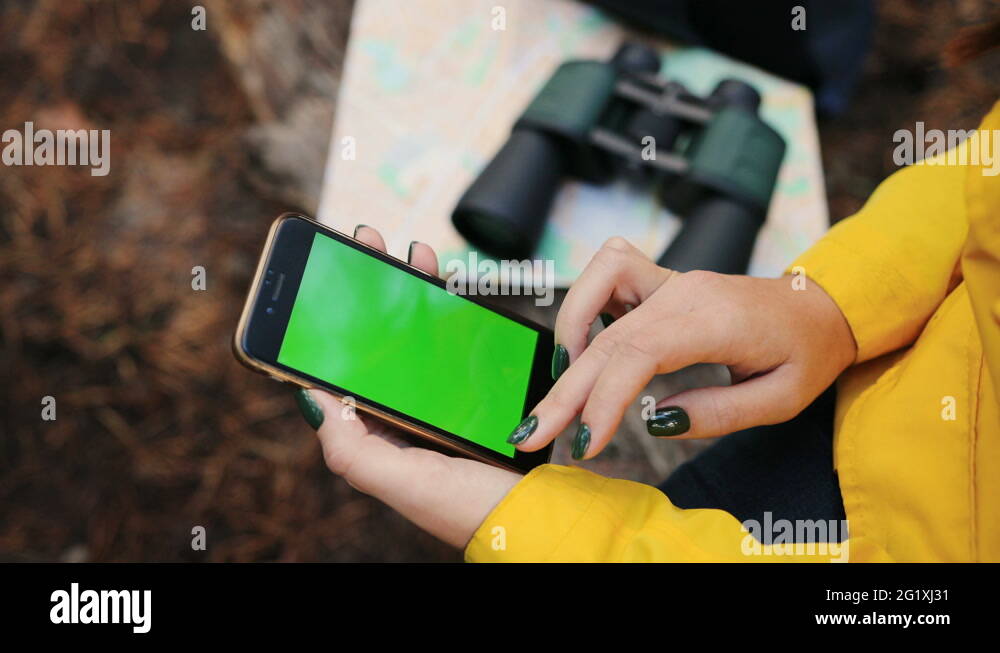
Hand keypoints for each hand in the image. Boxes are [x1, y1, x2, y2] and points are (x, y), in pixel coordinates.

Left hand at [295, 225, 519, 548]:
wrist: (538, 515)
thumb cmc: (468, 509)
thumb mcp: (398, 481)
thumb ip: (350, 447)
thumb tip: (309, 395)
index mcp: (379, 434)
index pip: (343, 368)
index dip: (333, 322)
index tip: (328, 276)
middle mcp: (406, 414)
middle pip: (380, 340)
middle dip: (373, 288)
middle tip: (367, 242)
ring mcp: (443, 399)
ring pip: (418, 333)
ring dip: (411, 289)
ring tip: (412, 255)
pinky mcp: (478, 390)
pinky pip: (457, 341)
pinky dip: (450, 309)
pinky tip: (448, 286)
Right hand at [512, 237, 856, 459]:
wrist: (823, 305)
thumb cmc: (806, 352)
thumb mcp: (780, 399)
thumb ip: (716, 414)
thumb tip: (654, 421)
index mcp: (714, 320)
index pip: (638, 354)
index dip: (602, 400)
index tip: (584, 444)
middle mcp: (683, 291)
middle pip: (605, 337)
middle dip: (564, 391)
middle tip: (532, 434)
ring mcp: (669, 279)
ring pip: (594, 293)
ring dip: (566, 338)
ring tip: (558, 387)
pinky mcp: (661, 280)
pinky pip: (607, 273)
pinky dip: (583, 305)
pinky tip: (579, 347)